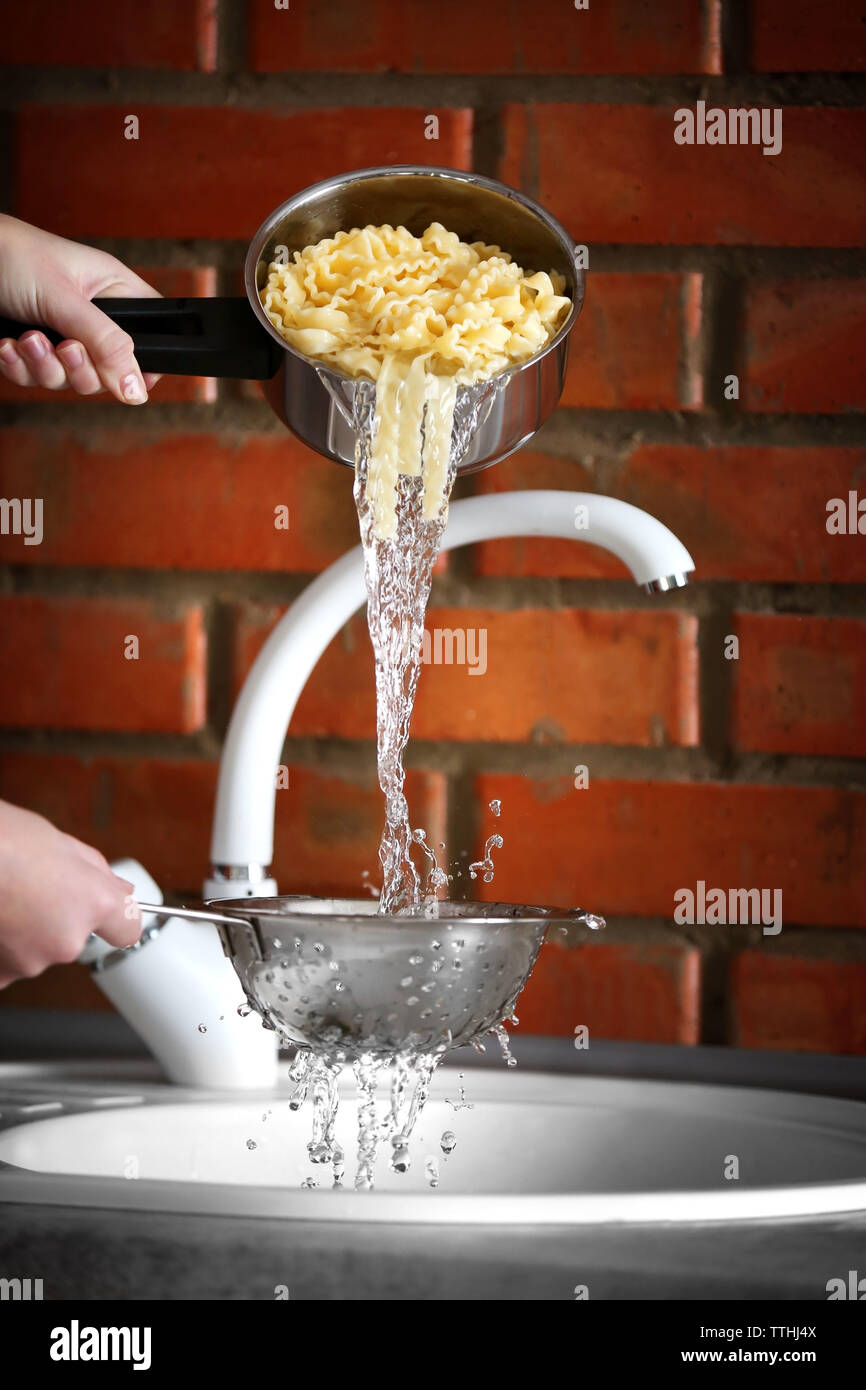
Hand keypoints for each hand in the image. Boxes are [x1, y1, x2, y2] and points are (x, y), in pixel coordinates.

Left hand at [0, 214, 160, 404]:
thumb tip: (137, 390)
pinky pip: (37, 379)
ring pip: (70, 380)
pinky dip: (19, 367)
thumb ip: (106, 344)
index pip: (149, 336)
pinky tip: (7, 344)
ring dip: (44, 366)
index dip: (144, 364)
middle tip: (64, 347)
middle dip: (80, 367)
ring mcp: (61, 334)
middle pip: (109, 371)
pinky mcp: (32, 349)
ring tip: (27, 339)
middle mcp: (91, 316)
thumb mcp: (65, 299)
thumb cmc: (11, 254)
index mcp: (112, 291)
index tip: (125, 378)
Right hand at [0, 799, 141, 987]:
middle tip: (28, 887)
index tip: (105, 912)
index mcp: (92, 902)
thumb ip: (94, 872)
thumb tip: (116, 889)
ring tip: (2, 900)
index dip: (115, 918)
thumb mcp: (58, 842)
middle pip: (74, 937)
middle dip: (57, 917)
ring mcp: (28, 962)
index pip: (127, 928)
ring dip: (23, 933)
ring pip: (36, 951)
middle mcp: (67, 940)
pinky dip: (0, 946)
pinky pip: (7, 964)